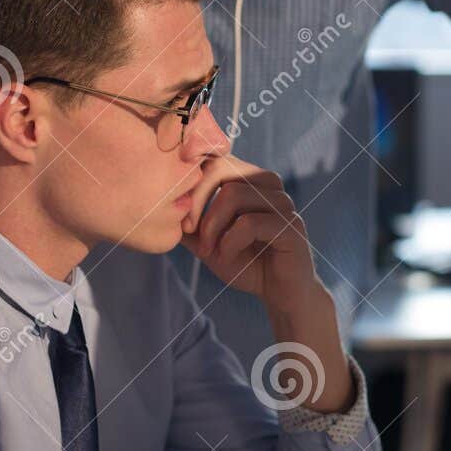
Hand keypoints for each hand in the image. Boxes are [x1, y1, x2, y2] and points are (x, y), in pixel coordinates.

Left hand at [182, 155, 317, 310]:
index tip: (182, 214)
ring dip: (212, 227)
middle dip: (198, 201)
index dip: (193, 178)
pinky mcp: (292, 224)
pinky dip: (230, 242)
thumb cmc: (245, 263)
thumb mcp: (208, 242)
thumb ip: (188, 224)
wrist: (279, 292)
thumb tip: (158, 205)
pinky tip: (227, 257)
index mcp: (250, 179)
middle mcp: (269, 183)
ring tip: (210, 251)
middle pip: (222, 169)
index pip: (216, 157)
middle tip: (188, 231)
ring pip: (234, 194)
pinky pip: (249, 223)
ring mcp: (283, 201)